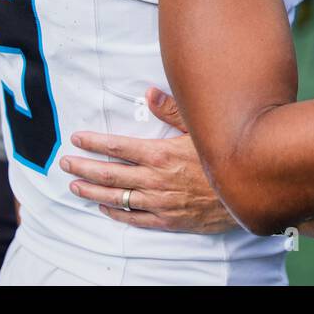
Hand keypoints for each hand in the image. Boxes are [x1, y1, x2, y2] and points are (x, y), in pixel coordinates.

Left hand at [60, 87, 238, 232]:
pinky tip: (104, 207)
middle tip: (66, 162)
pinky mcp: (169, 220)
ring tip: (75, 185)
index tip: (77, 139)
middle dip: (84, 166)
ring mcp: (161, 202)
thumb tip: (149, 94)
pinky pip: (135, 218)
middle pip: (110, 174)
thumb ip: (173, 111)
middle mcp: (156, 180)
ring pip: (118, 197)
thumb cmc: (228, 156)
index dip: (94, 143)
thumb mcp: (203, 128)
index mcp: (162, 154)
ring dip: (93, 190)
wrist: (248, 194)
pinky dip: (117, 213)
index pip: (118, 148)